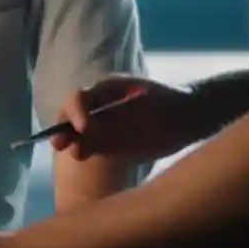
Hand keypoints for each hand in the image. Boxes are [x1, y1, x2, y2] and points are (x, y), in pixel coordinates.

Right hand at [51, 75, 198, 163]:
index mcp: (106, 90)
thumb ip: (120, 113)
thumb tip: (94, 122)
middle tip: (59, 143)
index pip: (79, 98)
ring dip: (72, 142)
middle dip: (63, 128)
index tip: (84, 127)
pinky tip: (82, 156)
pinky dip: (84, 151)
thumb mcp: (146, 103)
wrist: (189, 119)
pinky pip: (91, 147)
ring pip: (78, 134)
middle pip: (71, 116)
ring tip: (76, 153)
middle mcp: (99, 108)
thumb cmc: (169, 103)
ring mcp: (103, 127)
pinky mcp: (110, 145)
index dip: (76, 111)